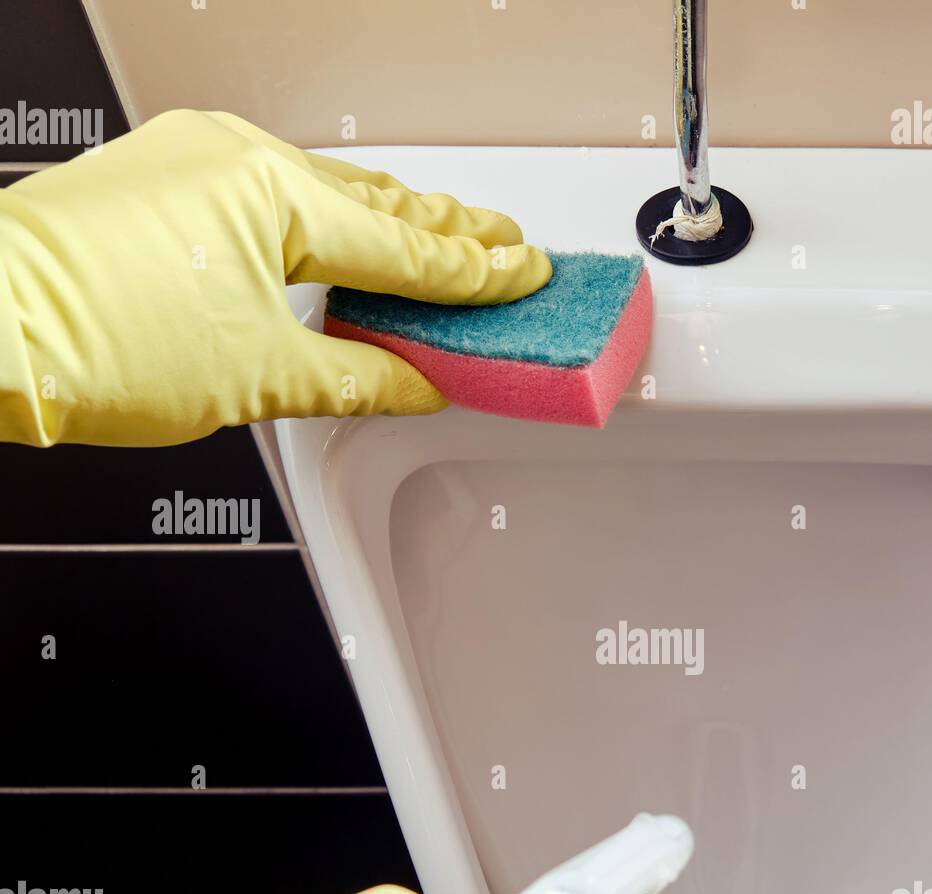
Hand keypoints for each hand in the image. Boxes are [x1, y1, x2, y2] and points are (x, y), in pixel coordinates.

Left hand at [0, 109, 551, 446]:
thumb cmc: (94, 339)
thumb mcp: (259, 377)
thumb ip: (357, 378)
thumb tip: (415, 384)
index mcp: (276, 196)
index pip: (408, 250)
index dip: (477, 274)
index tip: (526, 276)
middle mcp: (240, 159)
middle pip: (377, 205)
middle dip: (450, 231)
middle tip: (506, 244)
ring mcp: (199, 161)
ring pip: (325, 193)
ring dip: (389, 223)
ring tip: (445, 241)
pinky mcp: (167, 180)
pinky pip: (274, 194)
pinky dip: (324, 223)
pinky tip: (343, 243)